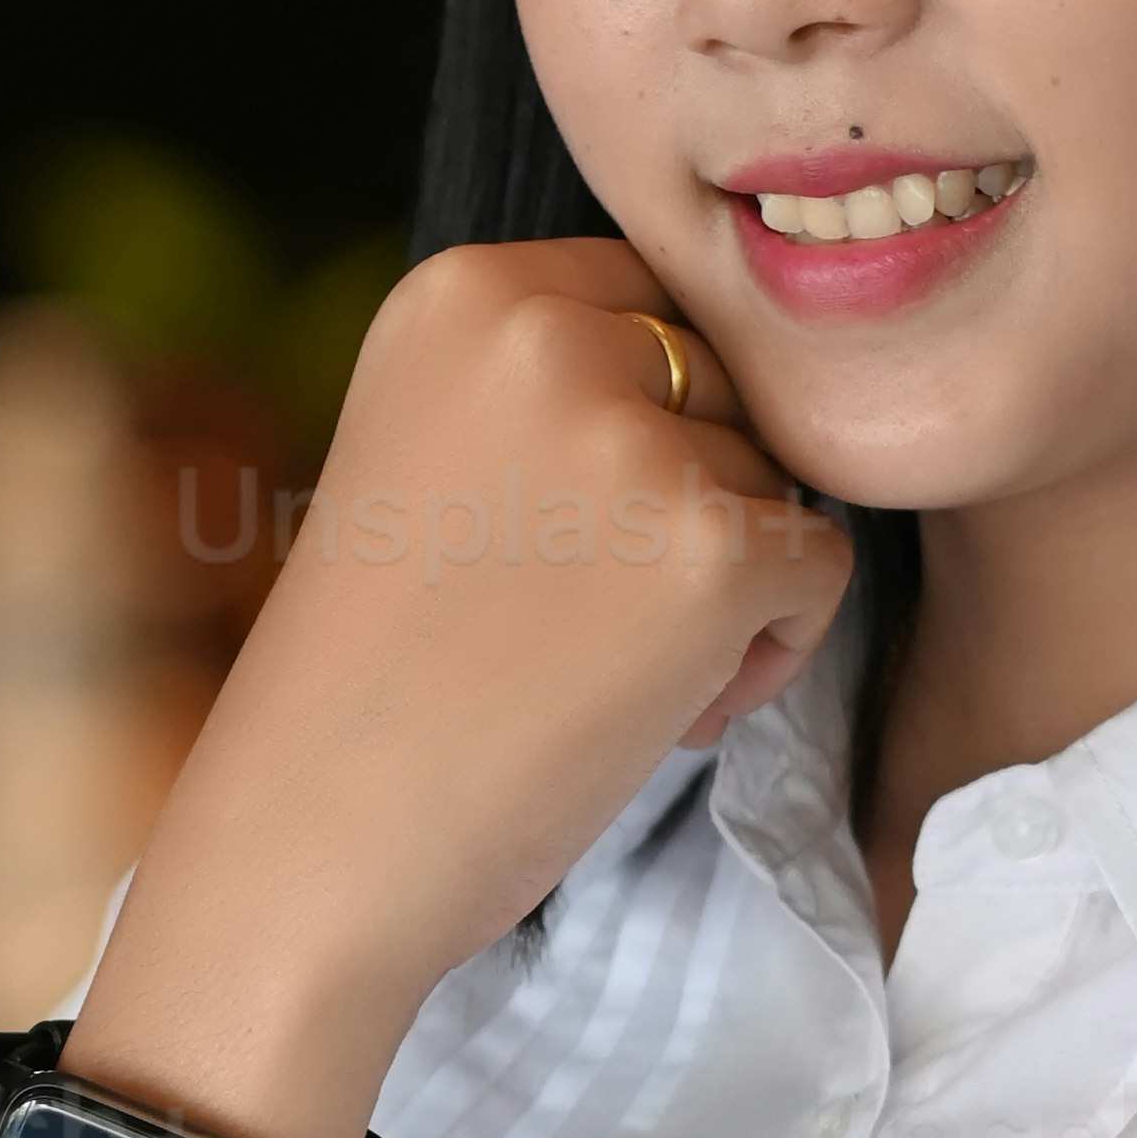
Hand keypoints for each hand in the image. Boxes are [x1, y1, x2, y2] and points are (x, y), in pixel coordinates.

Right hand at [66, 237, 851, 1137]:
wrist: (314, 844)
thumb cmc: (372, 678)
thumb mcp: (430, 452)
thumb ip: (551, 385)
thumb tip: (729, 380)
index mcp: (464, 292)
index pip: (653, 301)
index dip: (649, 420)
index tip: (567, 530)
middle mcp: (548, 334)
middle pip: (723, 382)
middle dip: (696, 494)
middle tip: (591, 619)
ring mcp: (634, 440)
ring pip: (776, 476)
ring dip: (734, 579)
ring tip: (612, 675)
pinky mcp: (711, 550)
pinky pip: (821, 567)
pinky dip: (775, 647)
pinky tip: (670, 710)